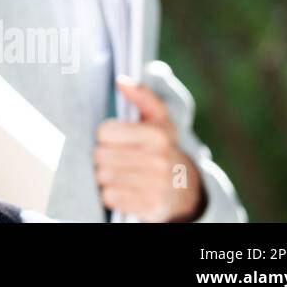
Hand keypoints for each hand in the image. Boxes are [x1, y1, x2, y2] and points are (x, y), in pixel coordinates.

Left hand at [93, 76, 204, 221]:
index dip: (106, 135)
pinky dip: (112, 193)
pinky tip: (125, 187)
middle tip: (117, 156)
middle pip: (100, 156)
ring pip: (103, 177)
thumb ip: (141, 96)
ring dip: (106, 175)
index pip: (104, 133)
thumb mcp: (159, 119)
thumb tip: (121, 80)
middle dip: (103, 156)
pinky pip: (110, 197)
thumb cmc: (163, 146)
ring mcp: (155, 186)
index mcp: (158, 136)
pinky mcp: (149, 207)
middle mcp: (159, 161)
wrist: (186, 187)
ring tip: (121, 172)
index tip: (117, 138)